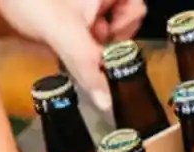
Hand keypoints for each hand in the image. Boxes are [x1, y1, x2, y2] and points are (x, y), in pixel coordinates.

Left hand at [0, 0, 146, 108]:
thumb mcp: (64, 34)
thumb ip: (88, 67)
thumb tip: (106, 99)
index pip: (137, 11)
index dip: (124, 30)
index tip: (104, 40)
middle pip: (118, 19)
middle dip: (102, 37)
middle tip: (84, 42)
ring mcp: (80, 1)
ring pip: (96, 22)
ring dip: (85, 39)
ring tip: (64, 39)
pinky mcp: (63, 7)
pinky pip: (78, 23)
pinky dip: (72, 35)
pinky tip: (56, 37)